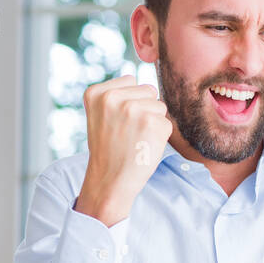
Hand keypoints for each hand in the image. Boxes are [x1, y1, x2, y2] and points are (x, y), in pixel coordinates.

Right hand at [74, 75, 172, 226]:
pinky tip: (144, 147)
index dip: (130, 103)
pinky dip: (160, 137)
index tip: (117, 123)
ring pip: (159, 106)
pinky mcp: (152, 122)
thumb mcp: (101, 116)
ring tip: (135, 140)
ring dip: (153, 124)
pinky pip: (167, 123)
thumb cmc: (109, 150)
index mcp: (96, 93)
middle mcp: (113, 97)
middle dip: (144, 111)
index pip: (131, 81)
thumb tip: (149, 86)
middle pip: (148, 91)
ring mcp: (132, 109)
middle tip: (128, 134)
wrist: (109, 181)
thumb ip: (117, 96)